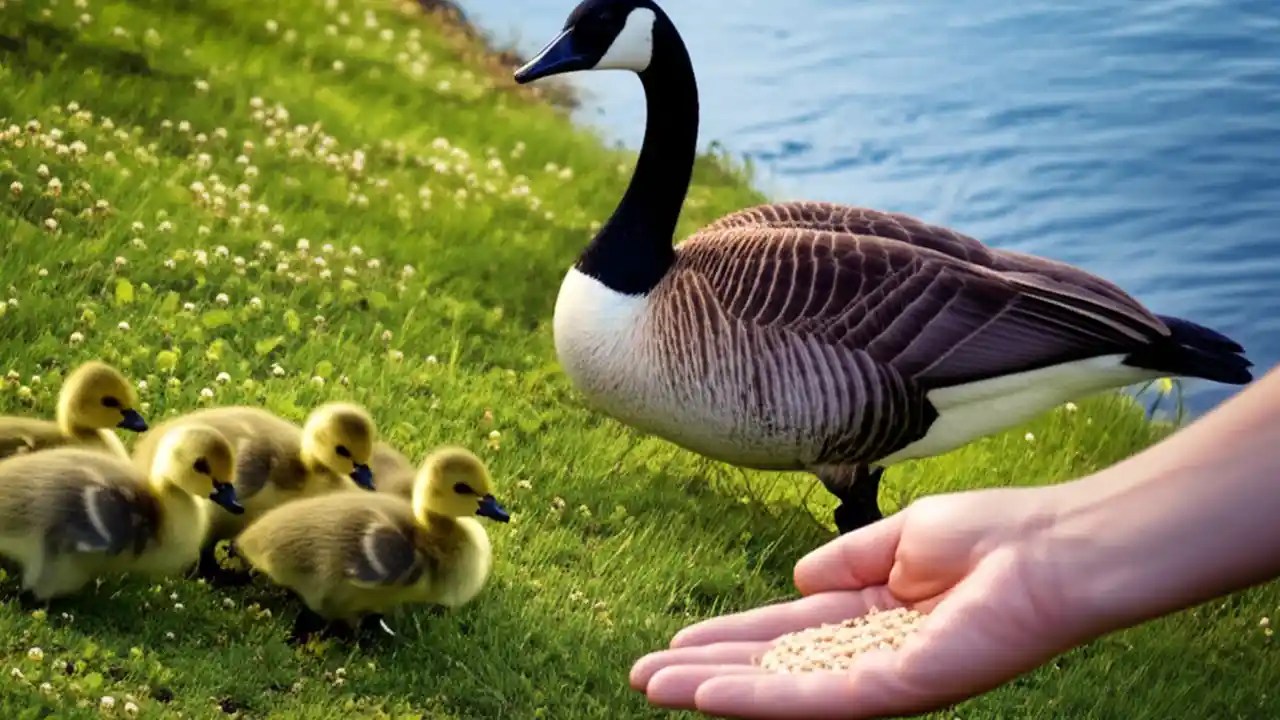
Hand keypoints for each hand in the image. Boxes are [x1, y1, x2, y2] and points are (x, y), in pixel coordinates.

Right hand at [630, 485, 1093, 718]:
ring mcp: (884, 678)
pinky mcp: (897, 690)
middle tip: (644, 676)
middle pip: (774, 668)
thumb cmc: (995, 536)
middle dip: (708, 671)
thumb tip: (797, 576)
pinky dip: (757, 698)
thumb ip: (847, 559)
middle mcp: (873, 655)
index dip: (733, 638)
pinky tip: (707, 692)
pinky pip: (812, 699)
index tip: (679, 640)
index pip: (788, 633)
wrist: (1056, 548)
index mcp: (875, 616)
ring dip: (715, 690)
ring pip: (782, 691)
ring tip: (654, 687)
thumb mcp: (902, 538)